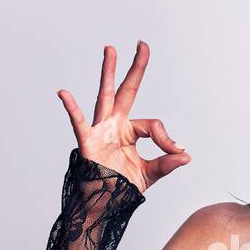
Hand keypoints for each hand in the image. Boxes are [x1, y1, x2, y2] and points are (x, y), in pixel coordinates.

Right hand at [56, 40, 190, 193]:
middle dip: (135, 69)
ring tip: (111, 49)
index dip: (167, 138)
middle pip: (126, 91)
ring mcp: (100, 131)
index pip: (152, 125)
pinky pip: (78, 122)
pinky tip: (63, 93)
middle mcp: (114, 125)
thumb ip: (166, 163)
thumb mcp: (150, 174)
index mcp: (129, 131)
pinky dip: (71, 108)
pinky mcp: (87, 142)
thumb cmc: (122, 187)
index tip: (176, 151)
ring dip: (108, 73)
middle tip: (142, 44)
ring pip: (105, 96)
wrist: (104, 205)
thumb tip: (186, 155)